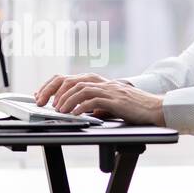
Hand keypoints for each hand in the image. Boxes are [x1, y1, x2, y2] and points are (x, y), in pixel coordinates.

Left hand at [35, 73, 164, 126]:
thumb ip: (93, 104)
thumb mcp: (108, 104)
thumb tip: (77, 110)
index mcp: (97, 82)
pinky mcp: (115, 100)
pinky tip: (75, 114)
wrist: (154, 108)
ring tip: (58, 110)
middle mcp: (100, 82)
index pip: (67, 78)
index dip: (51, 85)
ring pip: (80, 89)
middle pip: (69, 80)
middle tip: (43, 103)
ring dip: (66, 100)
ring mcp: (108, 90)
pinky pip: (93, 100)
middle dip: (52, 91)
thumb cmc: (132, 107)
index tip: (39, 95)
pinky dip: (81, 107)